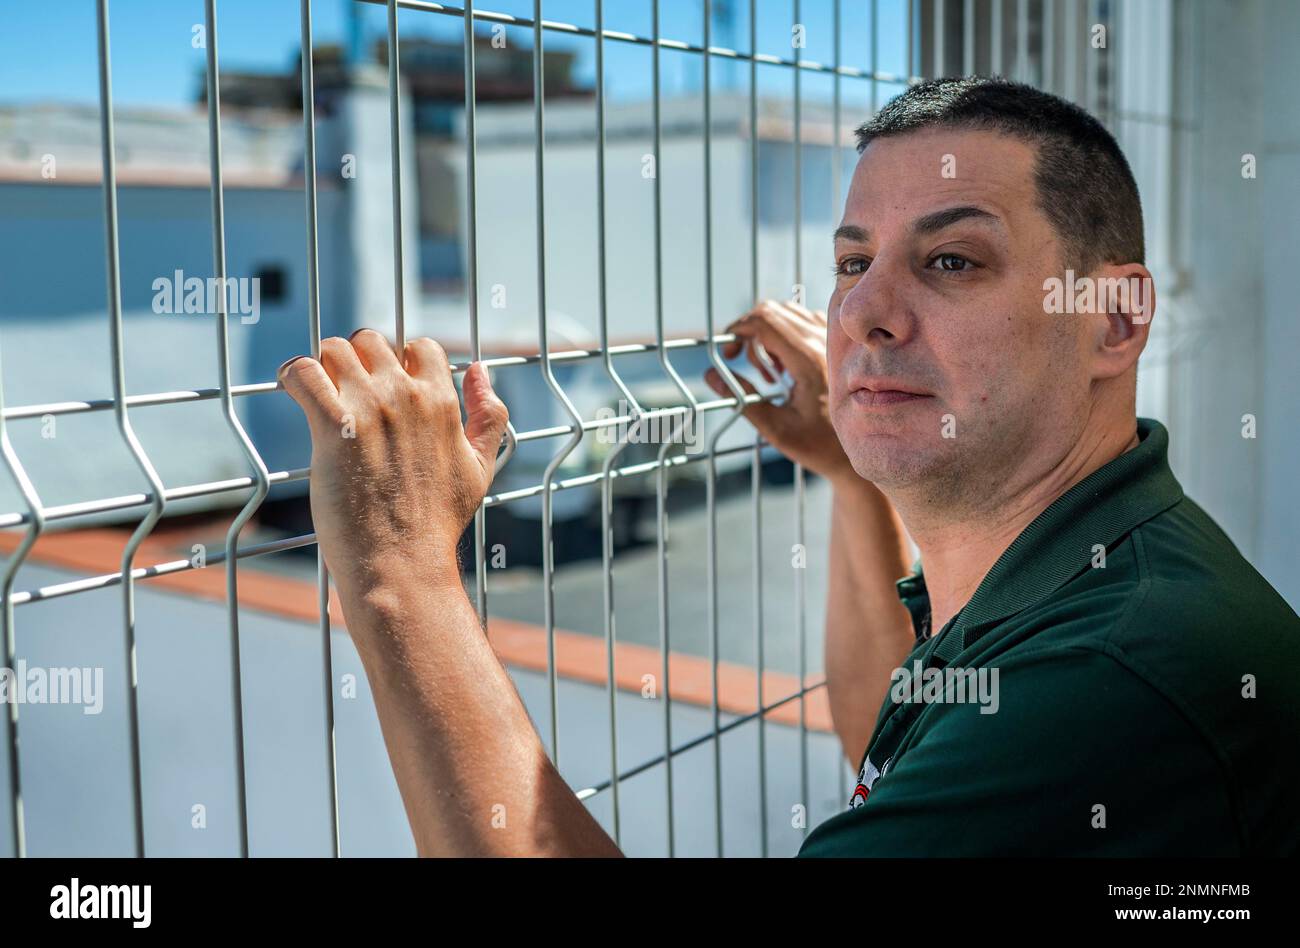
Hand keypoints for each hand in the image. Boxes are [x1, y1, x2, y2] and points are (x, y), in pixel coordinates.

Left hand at [278, 330, 508, 619]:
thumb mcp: (481, 467)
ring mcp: (370, 408)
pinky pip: (304, 372)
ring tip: (321, 391)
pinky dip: (295, 374)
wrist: (402, 561)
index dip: (400, 360)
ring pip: (335, 348)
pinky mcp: (333, 426)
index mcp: (442, 402)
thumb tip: (480, 370)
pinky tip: (296, 389)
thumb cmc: (439, 521)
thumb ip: (489, 416)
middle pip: (372, 340)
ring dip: (325, 364)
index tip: (385, 384)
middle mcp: (407, 396)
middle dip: (357, 359)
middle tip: (346, 390)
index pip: (420, 346)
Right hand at [704, 299, 855, 483]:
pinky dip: (784, 334)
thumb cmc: (821, 445)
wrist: (863, 448)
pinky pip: (803, 319)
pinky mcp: (837, 341)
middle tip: (742, 363)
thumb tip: (710, 376)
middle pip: (772, 310)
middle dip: (748, 332)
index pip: (763, 321)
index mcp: (808, 361)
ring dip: (766, 334)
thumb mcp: (776, 428)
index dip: (736, 331)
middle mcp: (824, 341)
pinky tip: (786, 367)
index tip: (727, 354)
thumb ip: (742, 399)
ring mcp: (833, 338)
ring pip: (786, 312)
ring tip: (769, 371)